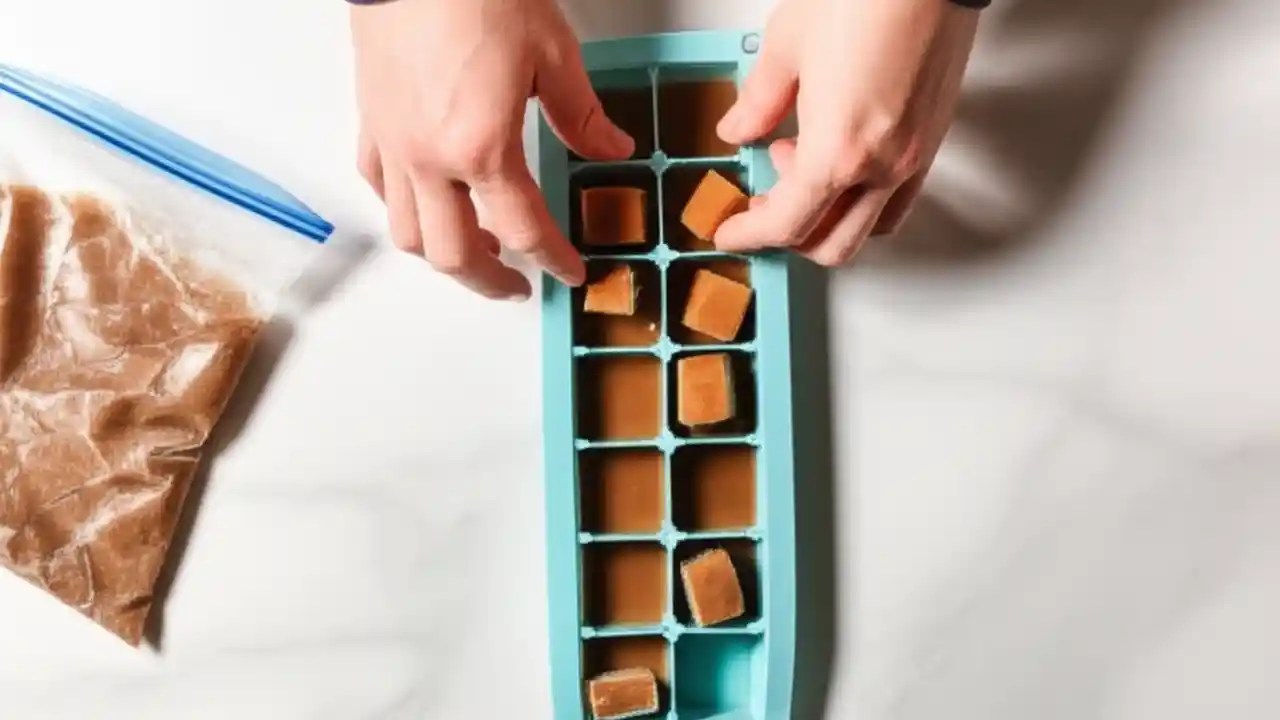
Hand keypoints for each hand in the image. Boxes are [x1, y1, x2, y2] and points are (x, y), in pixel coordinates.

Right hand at [351, 0, 633, 299]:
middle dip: (490, 281)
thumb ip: (582, 115)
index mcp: (479, 148)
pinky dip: (405, 211)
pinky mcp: (371, 123)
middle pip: (453, 254)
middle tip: (518, 285)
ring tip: (475, 250)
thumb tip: (611, 149)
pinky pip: (380, 188)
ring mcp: (393, 145)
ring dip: (444, 255)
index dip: (552, 259)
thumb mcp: (552, 54)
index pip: (522, 229)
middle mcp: (428, 159)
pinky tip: (428, 204)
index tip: (570, 272)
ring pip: (408, 233)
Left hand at [714, 0, 979, 265]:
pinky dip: (863, 197)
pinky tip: (841, 154)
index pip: (787, 225)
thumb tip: (738, 128)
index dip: (750, 235)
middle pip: (833, 244)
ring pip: (870, 227)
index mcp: (838, 154)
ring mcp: (915, 157)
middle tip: (762, 205)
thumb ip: (759, 101)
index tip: (729, 232)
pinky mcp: (934, 139)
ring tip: (802, 166)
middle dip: (791, 235)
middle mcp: (883, 167)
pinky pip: (897, 197)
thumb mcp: (787, 46)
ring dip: (831, 218)